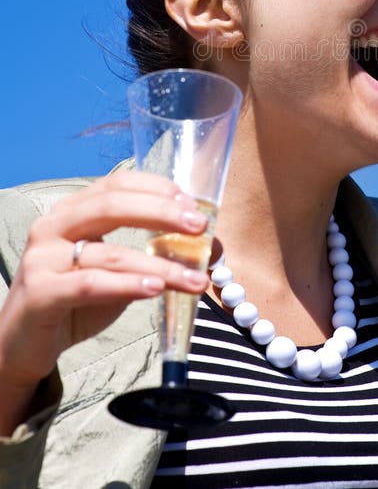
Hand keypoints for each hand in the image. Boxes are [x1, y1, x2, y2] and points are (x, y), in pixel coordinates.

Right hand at [0, 171, 210, 421]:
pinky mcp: (40, 293)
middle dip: (162, 213)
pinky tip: (155, 288)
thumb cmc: (74, 303)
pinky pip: (91, 283)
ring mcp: (43, 258)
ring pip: (110, 252)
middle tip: (199, 227)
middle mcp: (54, 226)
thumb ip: (149, 257)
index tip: (192, 203)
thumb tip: (205, 250)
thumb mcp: (117, 274)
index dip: (156, 188)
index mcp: (73, 211)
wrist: (21, 346)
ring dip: (159, 264)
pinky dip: (128, 285)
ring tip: (194, 278)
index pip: (117, 183)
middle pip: (112, 205)